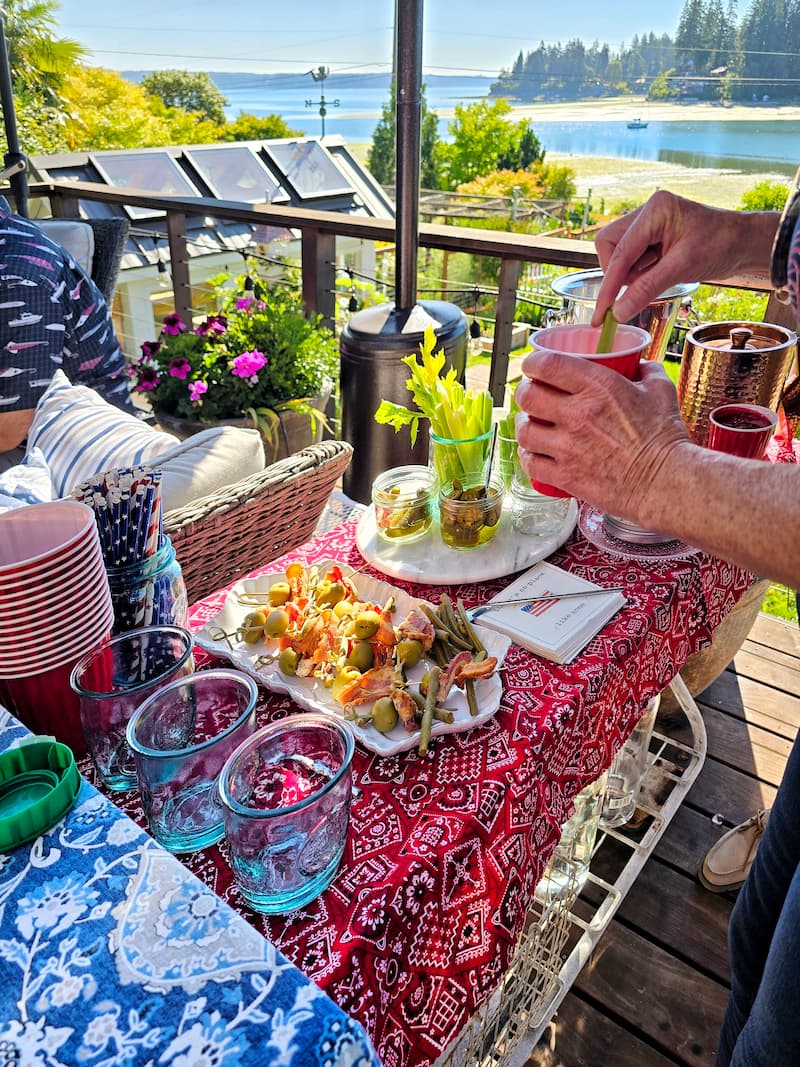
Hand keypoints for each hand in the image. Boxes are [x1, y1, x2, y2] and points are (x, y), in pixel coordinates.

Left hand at [515, 353, 690, 520]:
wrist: (665, 482)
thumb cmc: (665, 438)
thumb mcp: (661, 390)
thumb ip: (645, 371)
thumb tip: (637, 365)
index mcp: (599, 387)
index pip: (547, 364)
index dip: (532, 363)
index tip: (533, 367)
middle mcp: (577, 414)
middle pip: (528, 396)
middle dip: (525, 392)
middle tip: (531, 395)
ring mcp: (567, 447)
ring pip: (524, 430)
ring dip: (524, 425)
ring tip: (531, 425)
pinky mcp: (565, 476)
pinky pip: (530, 463)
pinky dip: (528, 457)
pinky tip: (534, 454)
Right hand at [589, 190, 776, 326]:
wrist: (744, 243)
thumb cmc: (721, 245)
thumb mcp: (682, 268)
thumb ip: (646, 289)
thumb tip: (618, 312)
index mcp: (655, 210)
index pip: (620, 251)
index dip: (609, 284)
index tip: (602, 312)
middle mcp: (646, 213)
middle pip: (610, 246)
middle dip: (617, 273)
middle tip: (634, 290)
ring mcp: (648, 225)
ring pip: (618, 255)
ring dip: (631, 275)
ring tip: (660, 277)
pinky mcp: (652, 238)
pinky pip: (632, 260)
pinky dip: (640, 275)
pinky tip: (660, 275)